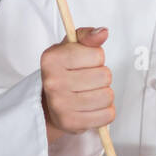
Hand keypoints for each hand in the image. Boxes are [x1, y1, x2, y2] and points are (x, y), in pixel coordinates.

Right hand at [40, 26, 114, 141]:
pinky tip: (92, 107)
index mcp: (52, 59)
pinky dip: (105, 111)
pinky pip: (107, 115)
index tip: (85, 63)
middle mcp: (53, 82)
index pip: (97, 55)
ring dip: (104, 94)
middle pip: (104, 76)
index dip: (96, 58)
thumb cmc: (63, 72)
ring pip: (107, 96)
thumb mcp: (71, 47)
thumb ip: (87, 36)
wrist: (48, 104)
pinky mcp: (71, 123)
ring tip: (90, 93)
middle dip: (102, 77)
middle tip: (88, 80)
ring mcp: (61, 105)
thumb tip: (103, 32)